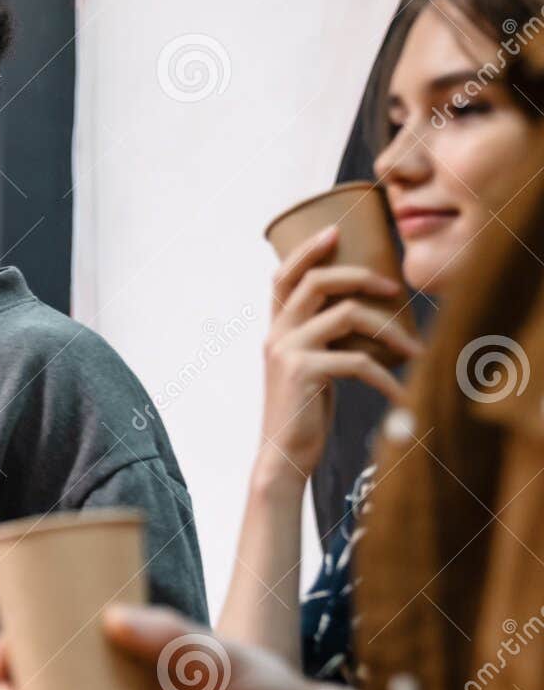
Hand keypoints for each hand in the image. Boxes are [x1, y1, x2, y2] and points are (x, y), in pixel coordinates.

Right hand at [259, 225, 422, 481]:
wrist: (283, 456)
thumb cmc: (304, 413)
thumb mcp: (310, 367)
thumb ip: (324, 340)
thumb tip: (367, 316)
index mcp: (276, 330)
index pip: (282, 277)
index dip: (306, 250)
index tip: (335, 232)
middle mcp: (276, 335)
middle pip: (316, 281)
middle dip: (361, 275)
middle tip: (394, 288)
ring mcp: (288, 352)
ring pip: (347, 314)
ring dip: (389, 329)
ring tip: (414, 349)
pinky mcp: (303, 373)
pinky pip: (358, 361)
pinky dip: (387, 378)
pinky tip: (401, 394)